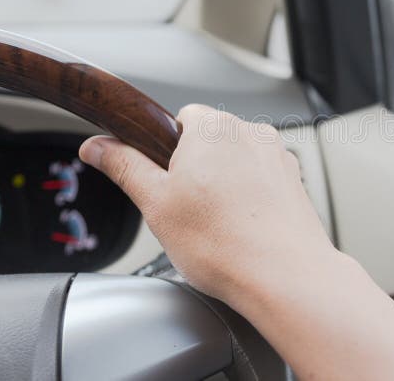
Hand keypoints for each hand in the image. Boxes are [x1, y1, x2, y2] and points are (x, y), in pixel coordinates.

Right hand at [79, 104, 336, 305]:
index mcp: (213, 127)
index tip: (163, 178)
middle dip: (195, 168)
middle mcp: (251, 132)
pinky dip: (251, 197)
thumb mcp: (155, 204)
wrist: (282, 275)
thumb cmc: (224, 243)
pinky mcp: (294, 181)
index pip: (180, 118)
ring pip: (238, 162)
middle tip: (186, 208)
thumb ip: (124, 166)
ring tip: (218, 223)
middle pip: (211, 140)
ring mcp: (277, 156)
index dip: (166, 150)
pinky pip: (262, 181)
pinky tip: (243, 227)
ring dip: (224, 183)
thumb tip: (98, 147)